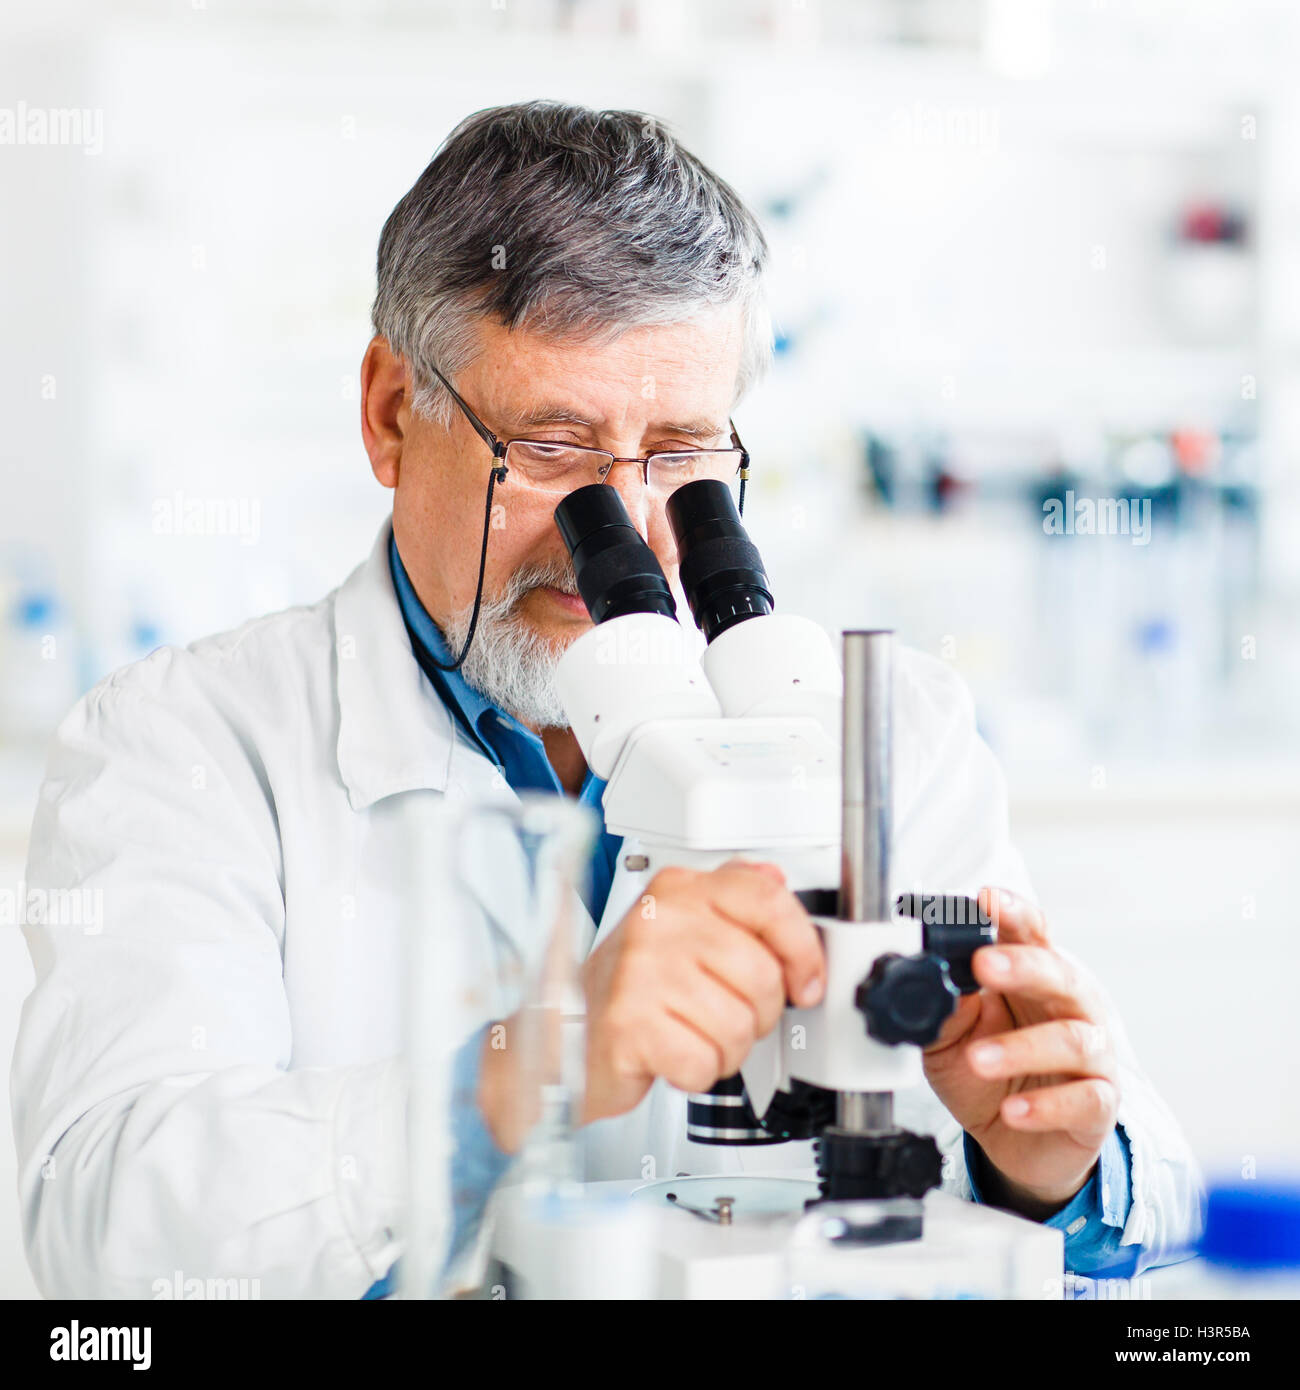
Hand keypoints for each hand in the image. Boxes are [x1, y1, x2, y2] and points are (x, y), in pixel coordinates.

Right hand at [579, 859, 825, 1122]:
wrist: (572, 1037)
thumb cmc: (636, 987)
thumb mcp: (685, 929)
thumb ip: (734, 899)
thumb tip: (777, 879)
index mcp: (679, 890)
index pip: (767, 899)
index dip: (802, 947)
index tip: (805, 980)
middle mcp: (659, 921)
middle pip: (763, 974)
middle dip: (757, 1012)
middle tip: (725, 1013)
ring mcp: (640, 970)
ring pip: (739, 1024)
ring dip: (726, 1047)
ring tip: (694, 1033)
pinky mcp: (628, 1023)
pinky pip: (704, 1061)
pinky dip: (696, 1072)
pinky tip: (673, 1054)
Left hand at [922, 887, 1119, 1218]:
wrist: (1015, 1143)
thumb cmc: (986, 1077)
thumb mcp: (949, 1039)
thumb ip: (945, 1007)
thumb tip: (929, 979)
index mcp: (1033, 979)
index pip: (1031, 934)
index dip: (1013, 913)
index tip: (986, 899)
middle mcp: (1069, 1008)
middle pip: (1059, 975)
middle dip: (1021, 966)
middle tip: (982, 964)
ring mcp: (1091, 1056)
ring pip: (1072, 1040)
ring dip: (1022, 1047)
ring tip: (979, 1058)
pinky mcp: (1096, 1104)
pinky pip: (1082, 1101)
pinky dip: (1046, 1106)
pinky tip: (1015, 1109)